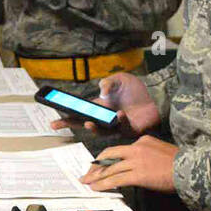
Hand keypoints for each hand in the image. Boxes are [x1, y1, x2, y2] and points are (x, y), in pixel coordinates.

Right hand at [47, 72, 161, 135]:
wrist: (156, 95)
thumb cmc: (137, 89)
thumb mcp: (120, 79)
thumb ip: (108, 82)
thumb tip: (102, 91)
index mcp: (99, 106)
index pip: (79, 113)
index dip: (65, 117)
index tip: (53, 121)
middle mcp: (104, 118)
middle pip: (83, 123)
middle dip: (70, 124)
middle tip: (58, 124)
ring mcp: (115, 126)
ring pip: (100, 131)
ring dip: (94, 127)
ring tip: (89, 122)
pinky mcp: (128, 130)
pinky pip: (121, 128)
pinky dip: (119, 121)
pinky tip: (120, 113)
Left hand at [79, 136, 178, 192]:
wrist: (190, 169)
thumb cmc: (180, 163)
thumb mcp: (160, 151)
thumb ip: (146, 154)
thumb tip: (135, 166)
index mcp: (142, 141)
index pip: (119, 149)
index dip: (107, 158)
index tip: (100, 164)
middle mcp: (136, 148)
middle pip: (109, 155)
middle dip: (95, 165)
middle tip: (87, 174)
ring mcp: (136, 161)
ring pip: (110, 169)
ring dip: (96, 177)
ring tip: (87, 183)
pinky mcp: (138, 174)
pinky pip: (116, 179)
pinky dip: (104, 184)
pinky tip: (97, 188)